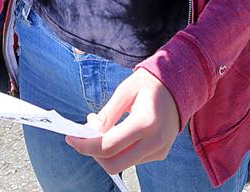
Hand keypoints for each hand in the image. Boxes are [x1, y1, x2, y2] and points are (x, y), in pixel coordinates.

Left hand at [66, 68, 180, 174]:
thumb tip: (90, 131)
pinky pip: (132, 160)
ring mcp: (159, 150)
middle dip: (93, 153)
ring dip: (105, 152)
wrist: (179, 87)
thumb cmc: (149, 84)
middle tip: (83, 137)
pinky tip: (115, 133)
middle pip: (113, 164)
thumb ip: (107, 113)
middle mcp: (155, 141)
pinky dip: (118, 151)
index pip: (108, 146)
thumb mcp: (125, 91)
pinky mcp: (160, 154)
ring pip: (122, 164)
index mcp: (145, 123)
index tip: (71, 137)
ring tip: (100, 129)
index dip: (85, 145)